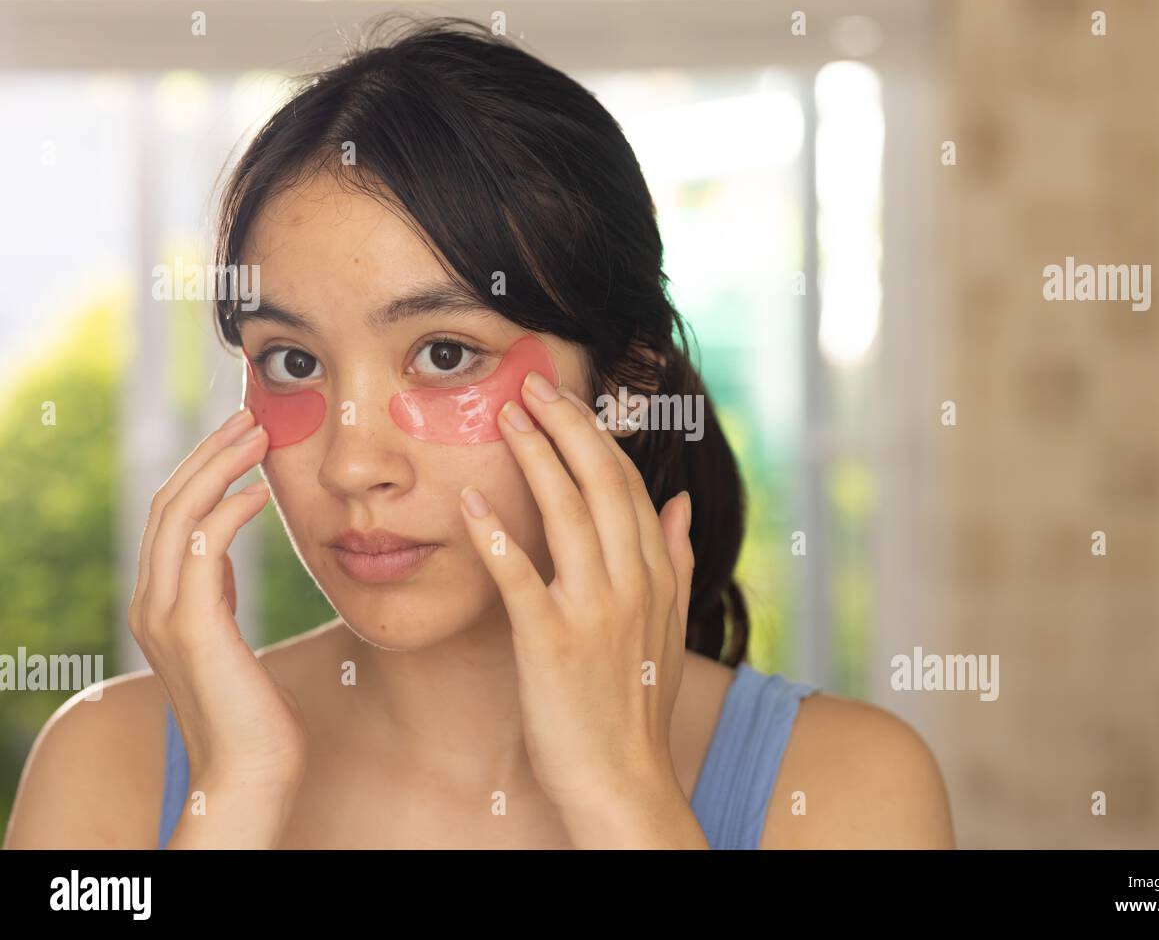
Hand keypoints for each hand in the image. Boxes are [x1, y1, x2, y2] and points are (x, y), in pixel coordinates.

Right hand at [128, 409, 307, 842]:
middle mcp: (151, 603)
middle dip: (209, 454)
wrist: (250, 772)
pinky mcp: (190, 628)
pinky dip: (229, 511)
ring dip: (218, 468)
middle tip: (251, 417)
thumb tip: (218, 548)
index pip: (171, 515)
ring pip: (177, 516)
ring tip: (259, 435)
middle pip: (168, 503)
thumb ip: (214, 591)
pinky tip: (261, 492)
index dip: (203, 469)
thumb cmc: (255, 710)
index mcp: (161, 602)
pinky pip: (201, 549)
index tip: (242, 437)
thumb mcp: (227, 634)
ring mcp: (163, 615)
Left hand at [458, 371, 696, 837]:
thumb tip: (678, 502)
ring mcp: (594, 611)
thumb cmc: (636, 703)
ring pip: (567, 514)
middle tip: (532, 385)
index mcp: (656, 575)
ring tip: (506, 418)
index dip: (594, 435)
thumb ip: (675, 559)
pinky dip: (497, 536)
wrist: (622, 780)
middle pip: (600, 483)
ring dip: (536, 458)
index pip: (627, 485)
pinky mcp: (552, 643)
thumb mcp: (669, 627)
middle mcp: (632, 583)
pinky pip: (521, 578)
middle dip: (566, 426)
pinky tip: (473, 501)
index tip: (564, 401)